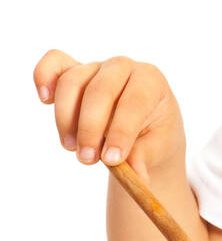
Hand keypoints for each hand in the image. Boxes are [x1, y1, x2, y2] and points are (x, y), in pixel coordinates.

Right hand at [33, 49, 186, 176]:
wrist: (145, 122)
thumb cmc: (153, 133)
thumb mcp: (157, 146)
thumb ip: (143, 157)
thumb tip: (135, 176)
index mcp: (151, 81)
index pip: (135, 102)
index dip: (121, 131)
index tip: (112, 160)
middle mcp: (123, 67)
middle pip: (100, 90)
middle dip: (90, 128)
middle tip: (87, 159)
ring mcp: (96, 66)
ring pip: (72, 82)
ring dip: (66, 118)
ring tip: (71, 148)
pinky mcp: (73, 71)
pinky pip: (55, 63)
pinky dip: (44, 76)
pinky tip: (45, 99)